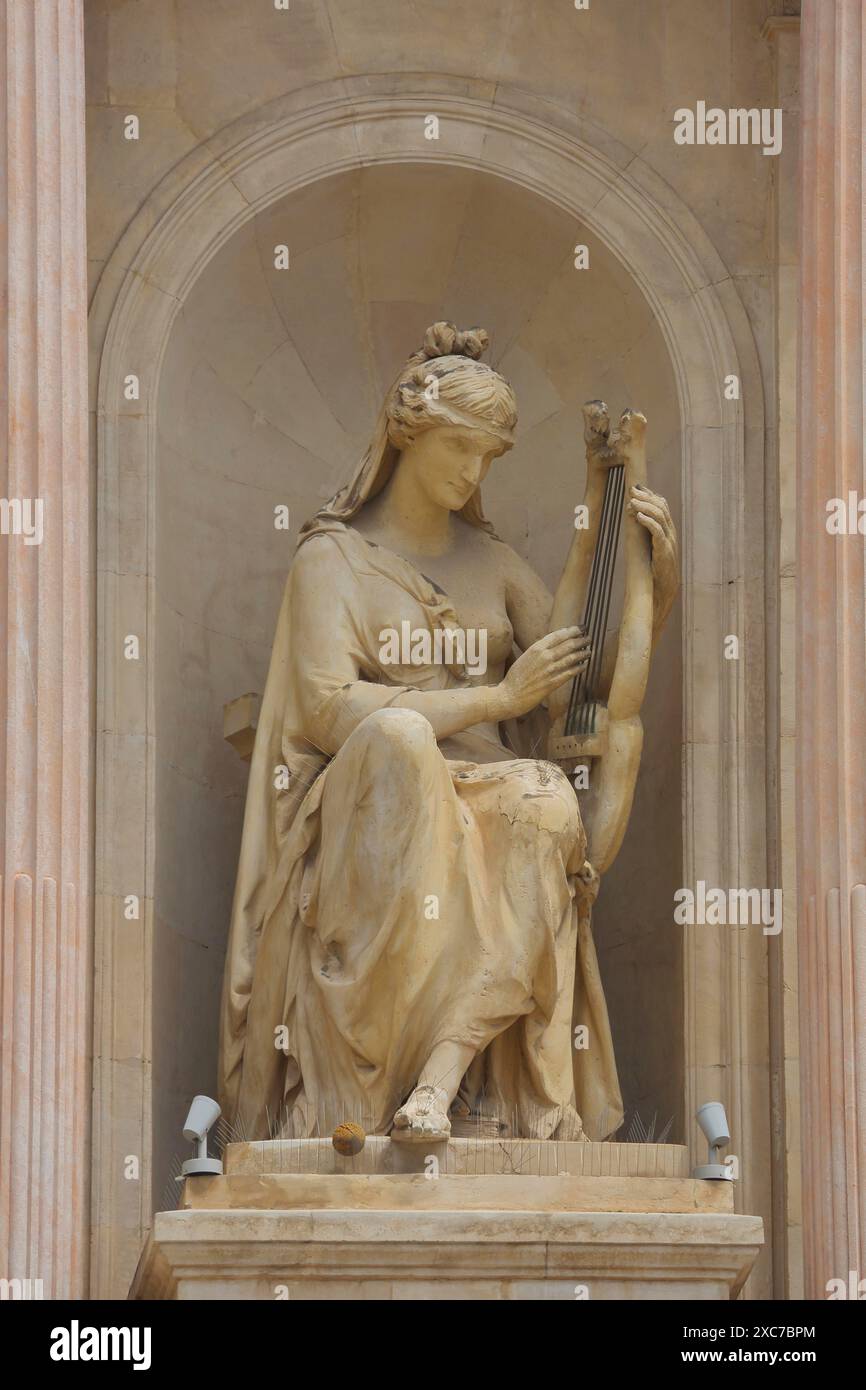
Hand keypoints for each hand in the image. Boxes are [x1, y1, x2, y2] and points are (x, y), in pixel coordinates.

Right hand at [495, 627, 590, 720]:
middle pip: (568, 645)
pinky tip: (584, 665)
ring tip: (589, 651)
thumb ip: (539, 651)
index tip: (581, 628)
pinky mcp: (553, 683)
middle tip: (589, 638)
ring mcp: (550, 670)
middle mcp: (544, 657)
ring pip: (572, 658)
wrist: (509, 695)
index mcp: (536, 648)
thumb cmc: (515, 677)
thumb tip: (552, 646)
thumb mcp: (525, 657)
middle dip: (581, 640)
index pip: (559, 635)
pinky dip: (579, 668)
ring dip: (583, 653)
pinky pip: (570, 673)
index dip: (572, 630)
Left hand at [627, 484, 678, 633]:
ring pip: (660, 516)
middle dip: (646, 496)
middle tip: (631, 490)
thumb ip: (646, 535)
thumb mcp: (651, 548)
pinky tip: (638, 516)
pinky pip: (658, 533)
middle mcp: (671, 534)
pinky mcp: (665, 552)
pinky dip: (648, 522)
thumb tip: (634, 519)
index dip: (650, 494)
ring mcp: (669, 542)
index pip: (662, 505)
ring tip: (632, 502)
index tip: (636, 486)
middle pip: (662, 507)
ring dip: (645, 506)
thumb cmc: (655, 571)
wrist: (664, 592)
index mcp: (668, 531)